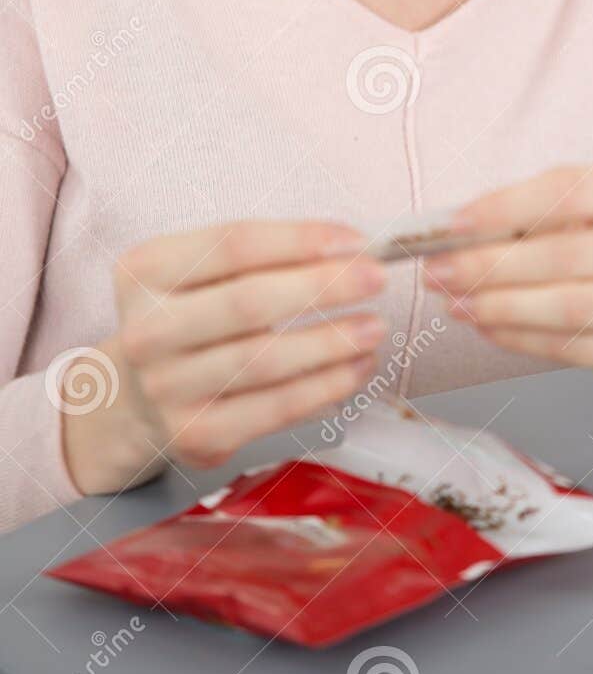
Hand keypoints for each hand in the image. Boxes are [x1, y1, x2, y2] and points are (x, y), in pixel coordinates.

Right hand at [61, 219, 387, 493]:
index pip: (234, 244)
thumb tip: (350, 249)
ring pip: (265, 360)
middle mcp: (147, 330)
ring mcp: (166, 388)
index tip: (356, 240)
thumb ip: (261, 255)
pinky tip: (356, 369)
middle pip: (249, 302)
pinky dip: (324, 387)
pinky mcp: (195, 434)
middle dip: (324, 287)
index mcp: (145, 271)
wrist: (133, 396)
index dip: (301, 240)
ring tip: (375, 327)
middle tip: (377, 278)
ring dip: (332, 342)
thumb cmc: (188, 317)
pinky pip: (274, 409)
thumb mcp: (198, 272)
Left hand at [421, 163, 592, 388]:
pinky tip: (487, 327)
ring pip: (570, 306)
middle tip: (436, 272)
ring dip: (500, 306)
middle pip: (566, 254)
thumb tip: (454, 235)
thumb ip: (534, 216)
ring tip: (453, 303)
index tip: (451, 225)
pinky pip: (575, 346)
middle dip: (489, 265)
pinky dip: (521, 337)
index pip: (569, 191)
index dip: (505, 207)